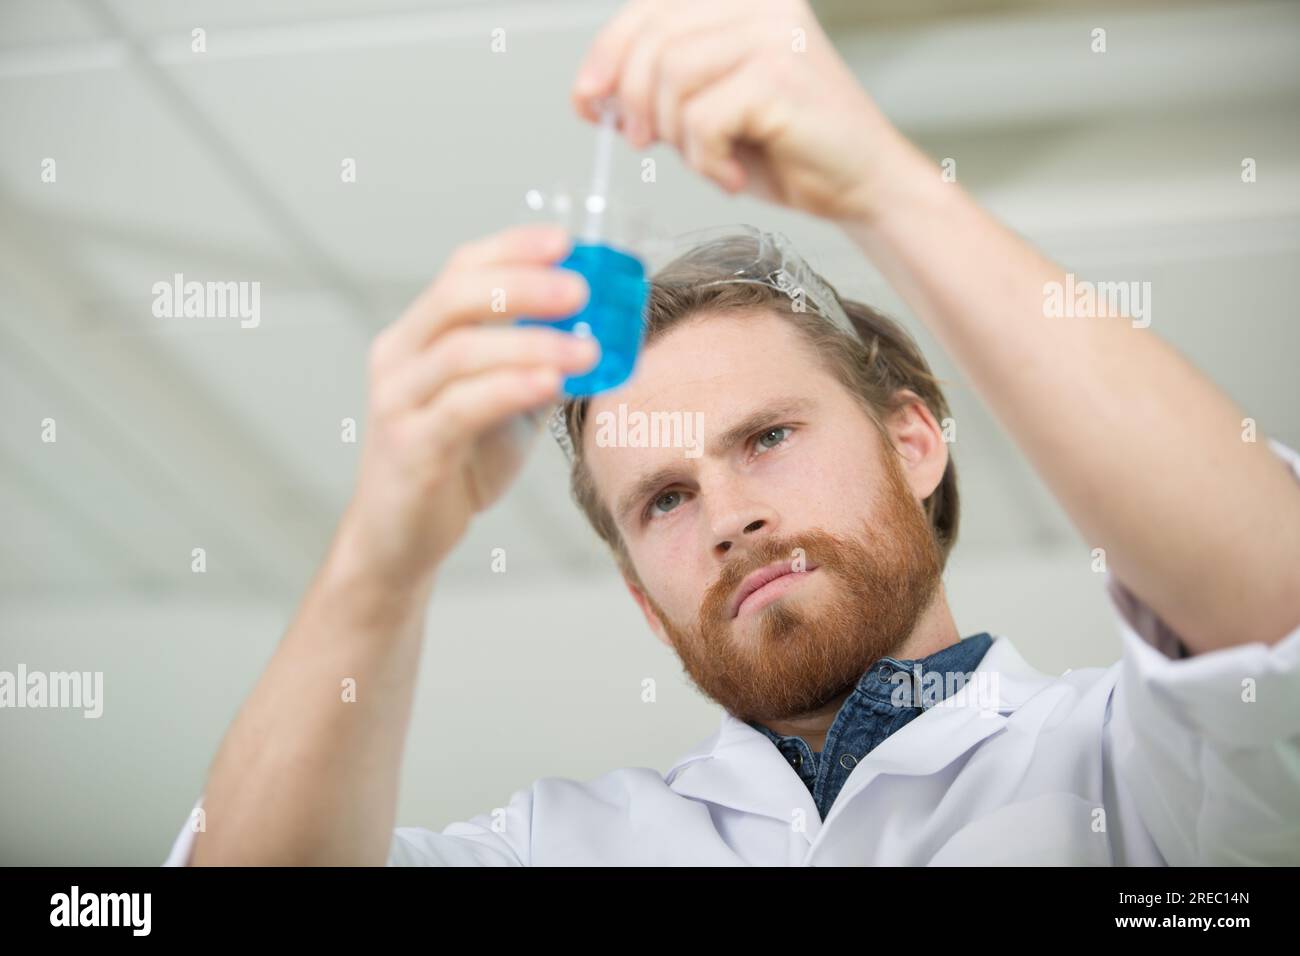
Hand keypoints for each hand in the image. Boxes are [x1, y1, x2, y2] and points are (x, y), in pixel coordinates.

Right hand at [338, 225, 599, 588]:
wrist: (399, 539)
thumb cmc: (454, 464)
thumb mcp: (503, 403)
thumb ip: (538, 365)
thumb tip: (604, 331)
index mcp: (419, 336)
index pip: (462, 270)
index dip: (513, 248)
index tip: (567, 240)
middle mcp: (400, 359)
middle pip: (457, 298)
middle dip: (524, 286)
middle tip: (582, 290)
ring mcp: (399, 402)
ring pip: (461, 352)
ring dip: (531, 344)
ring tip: (588, 347)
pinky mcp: (410, 448)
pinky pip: (461, 408)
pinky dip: (510, 388)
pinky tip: (551, 383)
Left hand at [571, 0, 911, 222]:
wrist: (862, 186)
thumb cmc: (790, 151)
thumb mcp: (710, 113)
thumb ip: (661, 93)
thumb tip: (597, 93)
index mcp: (741, 4)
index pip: (648, 10)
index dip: (605, 55)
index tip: (586, 99)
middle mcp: (759, 7)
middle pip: (651, 41)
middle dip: (632, 102)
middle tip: (643, 143)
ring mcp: (773, 36)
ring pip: (671, 78)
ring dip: (676, 137)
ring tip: (707, 160)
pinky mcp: (781, 76)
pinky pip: (702, 118)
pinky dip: (706, 158)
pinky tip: (731, 173)